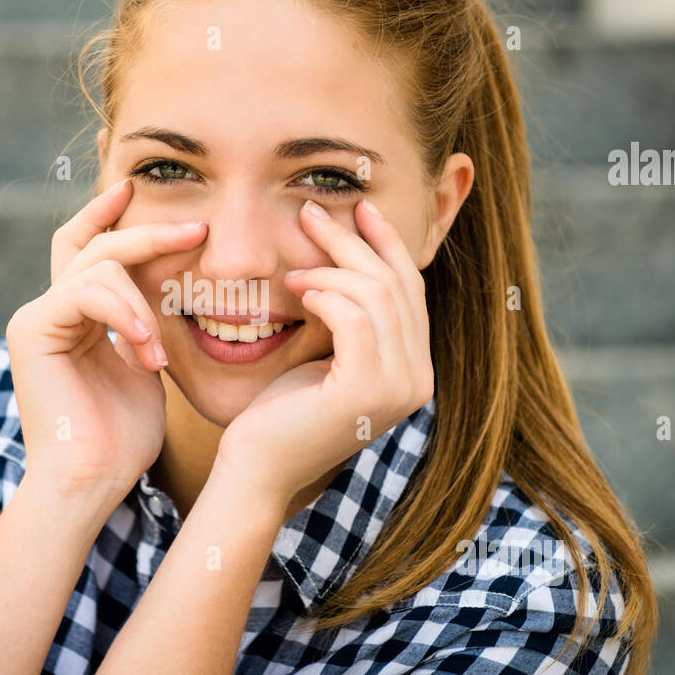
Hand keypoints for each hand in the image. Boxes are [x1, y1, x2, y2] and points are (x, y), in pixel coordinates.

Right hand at [6, 178, 207, 513]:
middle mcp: (52, 310)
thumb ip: (145, 327)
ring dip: (142, 296)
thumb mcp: (145, 368)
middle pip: (94, 244)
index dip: (113, 217)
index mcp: (76, 317)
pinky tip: (144, 347)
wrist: (90, 483)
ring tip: (159, 347)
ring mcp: (38, 317)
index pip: (90, 250)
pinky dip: (123, 312)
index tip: (141, 192)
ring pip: (95, 264)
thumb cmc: (121, 440)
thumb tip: (170, 288)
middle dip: (146, 232)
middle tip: (196, 229)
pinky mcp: (33, 329)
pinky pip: (83, 291)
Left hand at [215, 197, 434, 522]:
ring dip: (329, 269)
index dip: (386, 244)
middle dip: (354, 242)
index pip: (411, 290)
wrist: (256, 466)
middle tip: (311, 215)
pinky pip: (353, 317)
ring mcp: (397, 388)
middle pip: (396, 285)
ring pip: (376, 296)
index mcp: (414, 370)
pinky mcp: (365, 391)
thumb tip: (354, 253)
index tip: (359, 208)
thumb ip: (353, 318)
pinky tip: (296, 294)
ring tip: (292, 272)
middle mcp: (418, 380)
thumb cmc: (282, 410)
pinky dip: (324, 295)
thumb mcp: (327, 354)